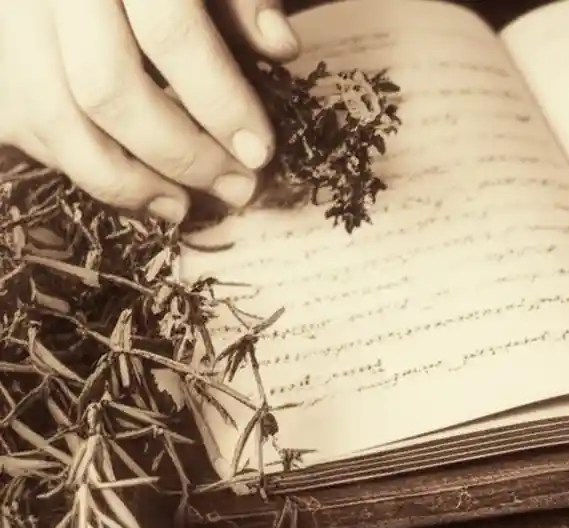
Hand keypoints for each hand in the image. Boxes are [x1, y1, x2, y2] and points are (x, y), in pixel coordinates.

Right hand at [0, 0, 301, 223]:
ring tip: (180, 206)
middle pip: (108, 91)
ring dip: (127, 182)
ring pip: (58, 123)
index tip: (260, 152)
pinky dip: (81, 169)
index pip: (172, 35)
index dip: (221, 101)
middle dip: (180, 154)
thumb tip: (282, 48)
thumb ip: (240, 0)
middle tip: (234, 187)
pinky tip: (130, 188)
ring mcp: (9, 25)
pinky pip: (27, 132)